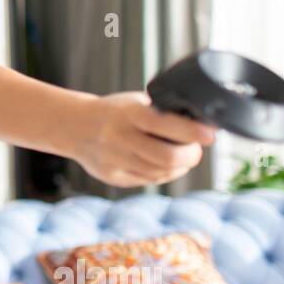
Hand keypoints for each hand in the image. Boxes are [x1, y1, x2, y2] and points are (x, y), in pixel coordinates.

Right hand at [71, 92, 216, 187]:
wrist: (74, 126)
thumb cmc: (114, 112)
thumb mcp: (135, 103)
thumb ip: (162, 112)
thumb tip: (201, 122)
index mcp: (128, 114)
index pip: (165, 125)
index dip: (192, 132)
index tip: (209, 135)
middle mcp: (120, 137)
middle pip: (168, 157)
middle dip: (190, 156)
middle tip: (196, 151)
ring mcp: (115, 159)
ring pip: (160, 172)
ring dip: (179, 167)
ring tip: (182, 157)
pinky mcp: (112, 176)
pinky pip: (148, 180)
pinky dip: (163, 174)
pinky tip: (164, 166)